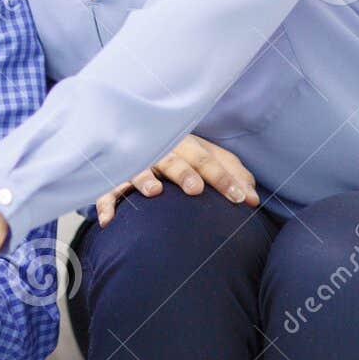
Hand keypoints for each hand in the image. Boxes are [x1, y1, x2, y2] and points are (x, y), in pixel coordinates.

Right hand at [95, 134, 258, 226]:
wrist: (137, 138)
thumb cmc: (182, 154)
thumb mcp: (208, 156)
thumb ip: (232, 173)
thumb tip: (252, 197)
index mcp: (185, 145)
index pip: (208, 159)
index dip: (224, 178)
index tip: (240, 199)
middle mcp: (159, 151)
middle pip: (173, 160)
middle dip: (185, 173)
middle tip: (196, 190)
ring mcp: (135, 164)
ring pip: (138, 169)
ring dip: (144, 179)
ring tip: (154, 193)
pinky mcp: (114, 179)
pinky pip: (107, 191)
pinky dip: (106, 204)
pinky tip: (109, 221)